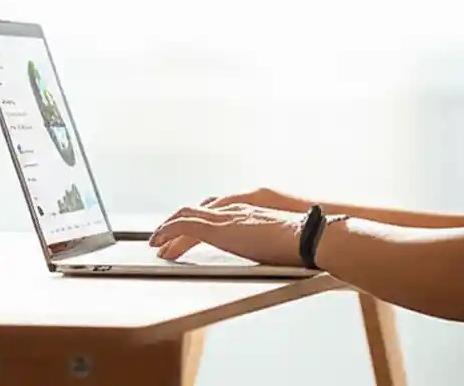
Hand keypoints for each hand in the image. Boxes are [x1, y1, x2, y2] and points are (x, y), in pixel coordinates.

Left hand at [149, 203, 305, 266]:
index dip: (198, 220)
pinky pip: (185, 226)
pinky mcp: (220, 228)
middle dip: (177, 224)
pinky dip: (169, 232)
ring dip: (168, 229)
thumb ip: (268, 244)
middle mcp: (236, 209)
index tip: (188, 233)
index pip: (215, 211)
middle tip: (163, 239)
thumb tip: (273, 255)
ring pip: (186, 216)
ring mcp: (227, 217)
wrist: (307, 236)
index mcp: (250, 211)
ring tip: (156, 243)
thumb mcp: (280, 242)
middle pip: (196, 211)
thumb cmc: (302, 243)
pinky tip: (161, 245)